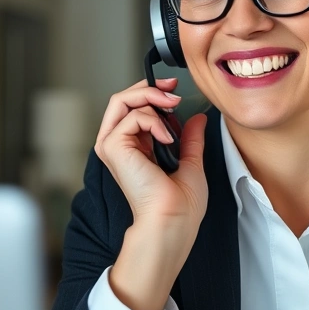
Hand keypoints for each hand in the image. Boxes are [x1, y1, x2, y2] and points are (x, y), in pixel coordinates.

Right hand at [95, 79, 207, 309]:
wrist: (173, 221)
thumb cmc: (180, 205)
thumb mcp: (190, 161)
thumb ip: (189, 138)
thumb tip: (196, 118)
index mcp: (131, 149)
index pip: (131, 108)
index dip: (150, 93)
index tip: (173, 89)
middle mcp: (117, 145)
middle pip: (121, 99)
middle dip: (148, 88)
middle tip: (172, 91)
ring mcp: (111, 145)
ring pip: (121, 101)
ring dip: (152, 99)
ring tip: (172, 109)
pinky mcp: (112, 147)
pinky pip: (132, 116)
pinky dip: (155, 120)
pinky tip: (167, 138)